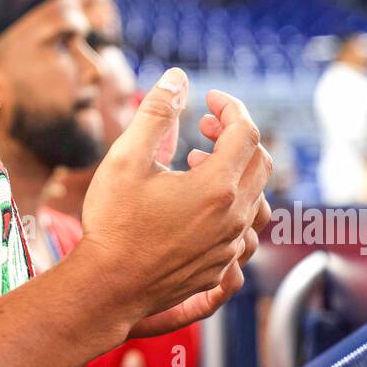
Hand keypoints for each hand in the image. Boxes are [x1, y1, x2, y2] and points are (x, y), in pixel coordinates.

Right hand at [80, 68, 271, 339]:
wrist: (107, 287)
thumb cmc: (113, 223)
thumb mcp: (126, 158)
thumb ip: (156, 113)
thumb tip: (177, 78)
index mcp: (217, 187)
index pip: (246, 132)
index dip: (230, 107)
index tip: (208, 99)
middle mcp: (234, 218)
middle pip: (260, 162)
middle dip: (235, 135)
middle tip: (203, 127)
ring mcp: (230, 247)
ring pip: (259, 199)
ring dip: (237, 173)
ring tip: (198, 167)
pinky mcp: (220, 268)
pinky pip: (245, 232)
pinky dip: (233, 208)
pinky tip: (202, 207)